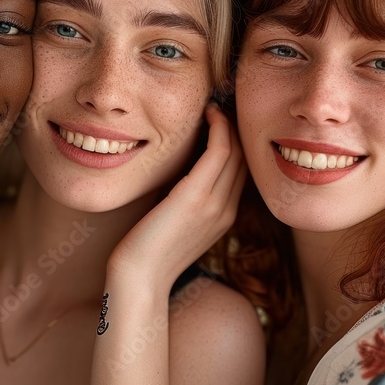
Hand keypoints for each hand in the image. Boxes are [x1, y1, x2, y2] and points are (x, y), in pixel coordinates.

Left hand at [109, 103, 245, 288]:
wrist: (139, 278)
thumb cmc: (148, 252)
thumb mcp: (176, 224)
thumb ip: (186, 202)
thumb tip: (179, 175)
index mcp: (224, 218)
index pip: (242, 173)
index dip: (238, 144)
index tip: (224, 122)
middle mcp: (227, 210)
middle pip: (245, 160)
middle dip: (239, 130)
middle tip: (224, 106)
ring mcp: (215, 204)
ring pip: (237, 152)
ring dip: (230, 123)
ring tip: (216, 106)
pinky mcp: (196, 196)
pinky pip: (219, 152)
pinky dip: (219, 128)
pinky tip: (209, 114)